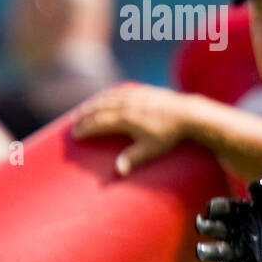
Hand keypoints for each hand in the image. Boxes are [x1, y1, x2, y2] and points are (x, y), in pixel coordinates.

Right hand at [71, 82, 199, 174]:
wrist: (188, 114)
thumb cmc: (169, 134)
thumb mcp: (151, 149)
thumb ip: (133, 158)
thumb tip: (118, 171)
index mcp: (125, 119)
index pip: (99, 123)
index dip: (85, 128)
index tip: (75, 135)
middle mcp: (126, 104)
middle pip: (99, 109)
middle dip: (84, 116)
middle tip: (74, 124)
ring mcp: (134, 95)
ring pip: (108, 98)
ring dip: (93, 104)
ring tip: (83, 111)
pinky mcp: (143, 90)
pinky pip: (119, 91)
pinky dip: (108, 95)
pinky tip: (104, 98)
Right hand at [195, 180, 261, 261]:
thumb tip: (254, 184)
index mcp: (245, 213)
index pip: (225, 209)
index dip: (216, 208)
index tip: (212, 210)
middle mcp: (241, 231)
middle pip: (217, 229)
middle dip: (207, 227)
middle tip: (202, 226)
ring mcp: (246, 251)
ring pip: (222, 252)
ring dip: (211, 252)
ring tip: (201, 251)